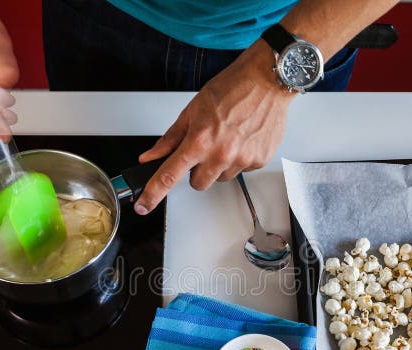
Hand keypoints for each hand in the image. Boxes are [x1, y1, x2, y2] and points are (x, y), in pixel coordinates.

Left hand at [135, 43, 294, 213]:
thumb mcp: (192, 110)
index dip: (152, 194)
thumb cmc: (231, 89)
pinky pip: (241, 171)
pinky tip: (241, 139)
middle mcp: (221, 154)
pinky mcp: (258, 161)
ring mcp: (242, 160)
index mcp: (199, 141)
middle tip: (203, 149)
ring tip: (226, 139)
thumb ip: (170, 139)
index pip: (169, 176)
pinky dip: (238, 159)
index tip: (144, 206)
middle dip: (196, 171)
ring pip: (220, 178)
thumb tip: (152, 156)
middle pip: (198, 184)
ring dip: (218, 165)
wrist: (267, 81)